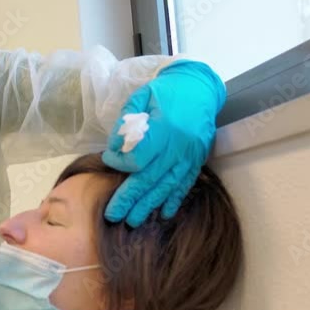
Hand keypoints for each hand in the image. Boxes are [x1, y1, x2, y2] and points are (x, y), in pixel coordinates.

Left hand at [102, 60, 225, 226]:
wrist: (200, 88)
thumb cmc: (165, 92)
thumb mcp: (142, 97)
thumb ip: (127, 122)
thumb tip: (115, 149)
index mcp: (164, 128)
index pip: (138, 157)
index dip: (121, 163)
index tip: (109, 161)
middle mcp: (178, 146)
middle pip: (150, 178)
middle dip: (130, 199)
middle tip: (113, 215)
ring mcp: (190, 156)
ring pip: (167, 186)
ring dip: (149, 205)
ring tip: (133, 220)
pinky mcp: (197, 160)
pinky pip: (185, 184)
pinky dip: (174, 200)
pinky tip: (164, 214)